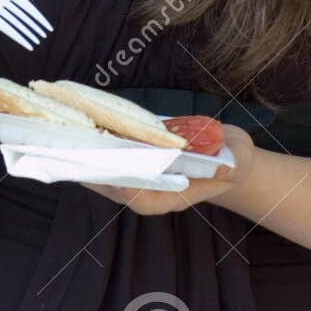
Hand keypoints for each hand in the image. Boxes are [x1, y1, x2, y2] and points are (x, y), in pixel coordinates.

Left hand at [79, 124, 256, 215]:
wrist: (227, 158)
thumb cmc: (234, 163)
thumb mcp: (238, 161)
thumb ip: (230, 163)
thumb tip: (223, 163)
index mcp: (168, 197)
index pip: (137, 195)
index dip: (121, 180)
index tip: (107, 162)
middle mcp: (147, 189)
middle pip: (111, 181)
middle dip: (93, 160)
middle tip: (75, 136)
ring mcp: (138, 173)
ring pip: (105, 165)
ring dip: (89, 146)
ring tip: (72, 121)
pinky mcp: (135, 156)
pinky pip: (110, 149)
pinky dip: (98, 133)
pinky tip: (86, 113)